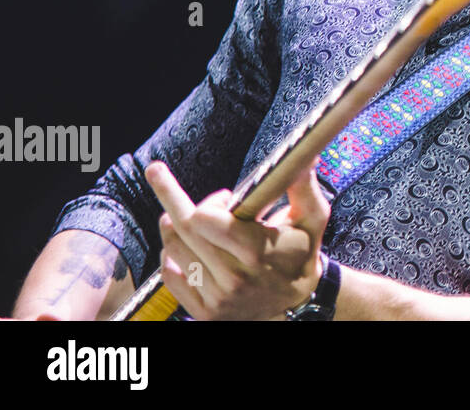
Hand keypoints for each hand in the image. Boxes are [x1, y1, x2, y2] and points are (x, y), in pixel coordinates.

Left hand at [145, 158, 330, 320]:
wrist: (298, 304)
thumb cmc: (303, 254)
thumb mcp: (312, 219)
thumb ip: (303, 187)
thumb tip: (303, 157)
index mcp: (257, 251)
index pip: (205, 220)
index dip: (211, 202)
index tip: (227, 196)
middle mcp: (234, 277)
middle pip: (183, 230)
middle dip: (169, 196)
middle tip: (157, 172)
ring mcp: (217, 298)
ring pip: (172, 250)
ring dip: (172, 225)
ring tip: (179, 214)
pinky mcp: (203, 312)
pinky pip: (170, 277)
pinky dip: (169, 256)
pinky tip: (180, 246)